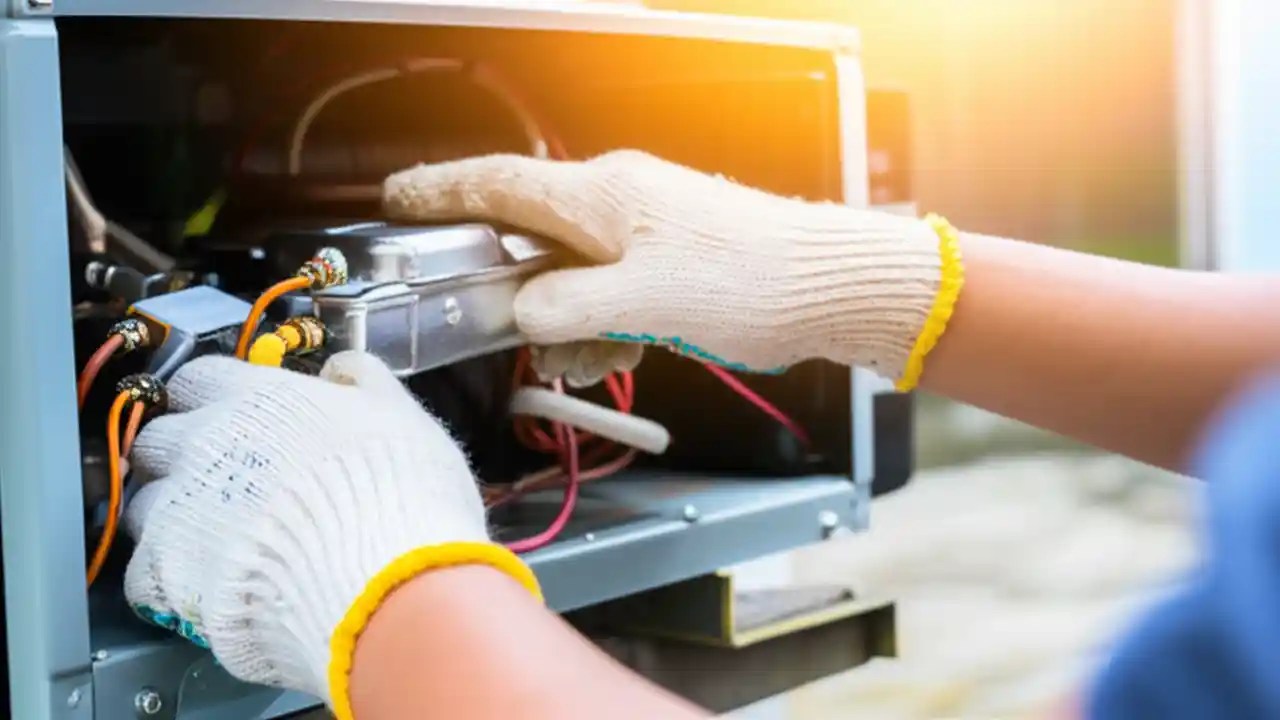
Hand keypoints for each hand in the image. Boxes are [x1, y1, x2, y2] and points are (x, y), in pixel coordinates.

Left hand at [122, 352, 538, 712]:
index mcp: (257, 398)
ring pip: (142, 505)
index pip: (199, 377)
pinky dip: (170, 583)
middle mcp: (203, 444)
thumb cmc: (400, 496)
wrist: (382, 589)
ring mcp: (176, 510)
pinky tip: (211, 592)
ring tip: (221, 547)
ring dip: (172, 519)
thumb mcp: (404, 417)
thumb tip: (339, 369)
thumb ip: (363, 382)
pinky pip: (142, 576)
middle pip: (157, 437)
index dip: (215, 399)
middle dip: (182, 457)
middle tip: (225, 485)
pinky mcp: (164, 576)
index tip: (234, 418)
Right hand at [384, 150, 949, 384]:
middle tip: (512, 332)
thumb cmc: (750, 280)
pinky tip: (622, 352)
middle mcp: (619, 203)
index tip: (400, 198)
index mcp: (602, 197)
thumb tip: (522, 311)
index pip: (499, 185)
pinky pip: (610, 290)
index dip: (441, 192)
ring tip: (594, 358)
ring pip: (572, 275)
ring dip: (569, 324)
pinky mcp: (667, 261)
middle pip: (533, 239)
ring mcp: (645, 230)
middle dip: (518, 294)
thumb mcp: (638, 303)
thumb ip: (564, 306)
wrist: (828, 287)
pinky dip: (603, 325)